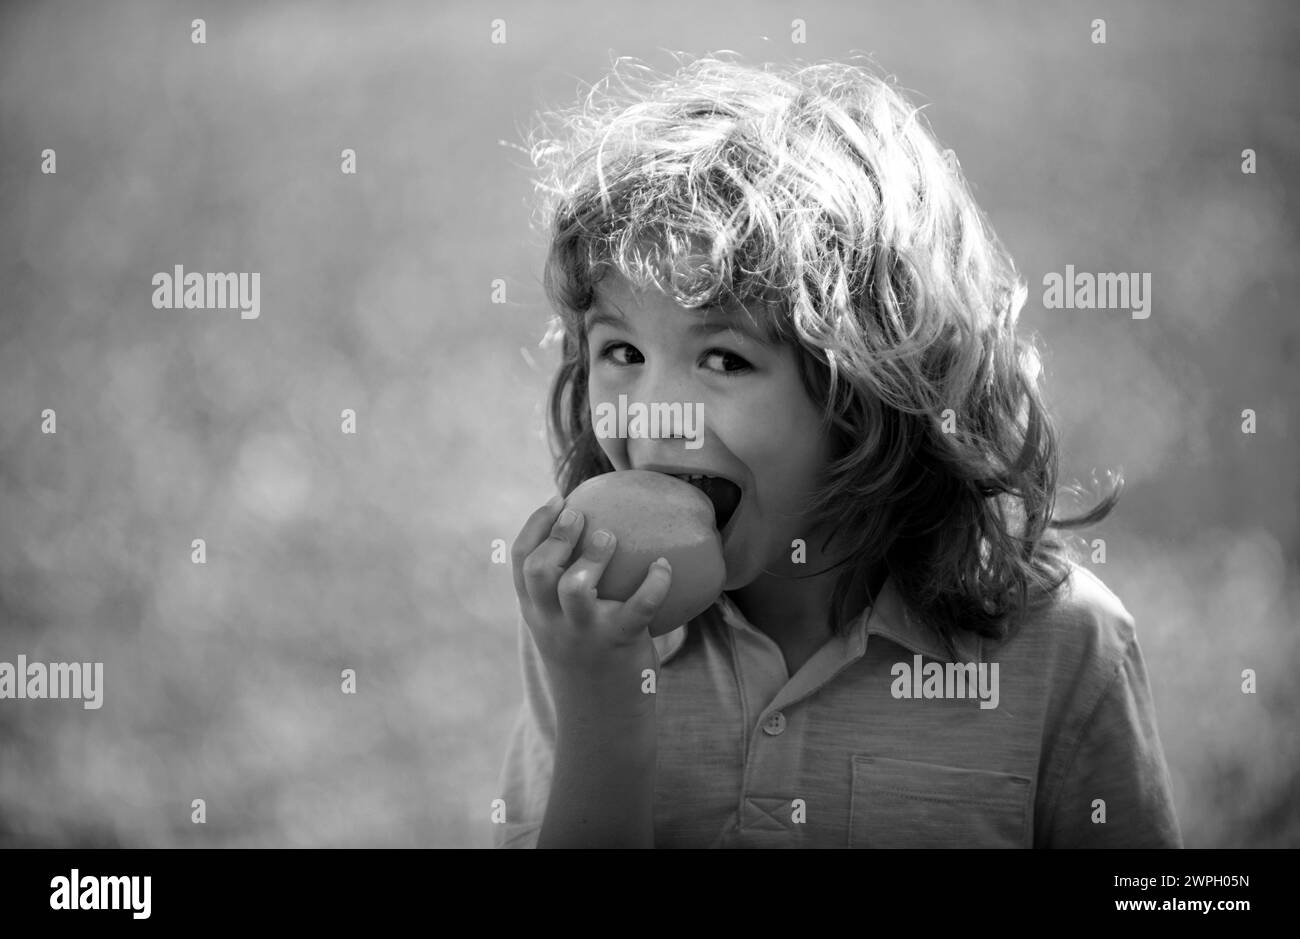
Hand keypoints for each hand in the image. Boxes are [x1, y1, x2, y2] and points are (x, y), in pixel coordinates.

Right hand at [511, 495, 672, 716]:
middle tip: (580, 513)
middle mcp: (553, 622)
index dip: (535, 527)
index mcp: (537, 613)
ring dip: (593, 558)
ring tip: (611, 538)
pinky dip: (654, 584)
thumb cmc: (589, 661)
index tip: (557, 500)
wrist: (602, 720)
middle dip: (557, 536)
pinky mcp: (618, 645)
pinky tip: (664, 566)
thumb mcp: (565, 629)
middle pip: (540, 571)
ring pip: (575, 588)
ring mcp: (583, 635)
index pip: (521, 563)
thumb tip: (599, 538)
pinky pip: (638, 608)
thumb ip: (567, 593)